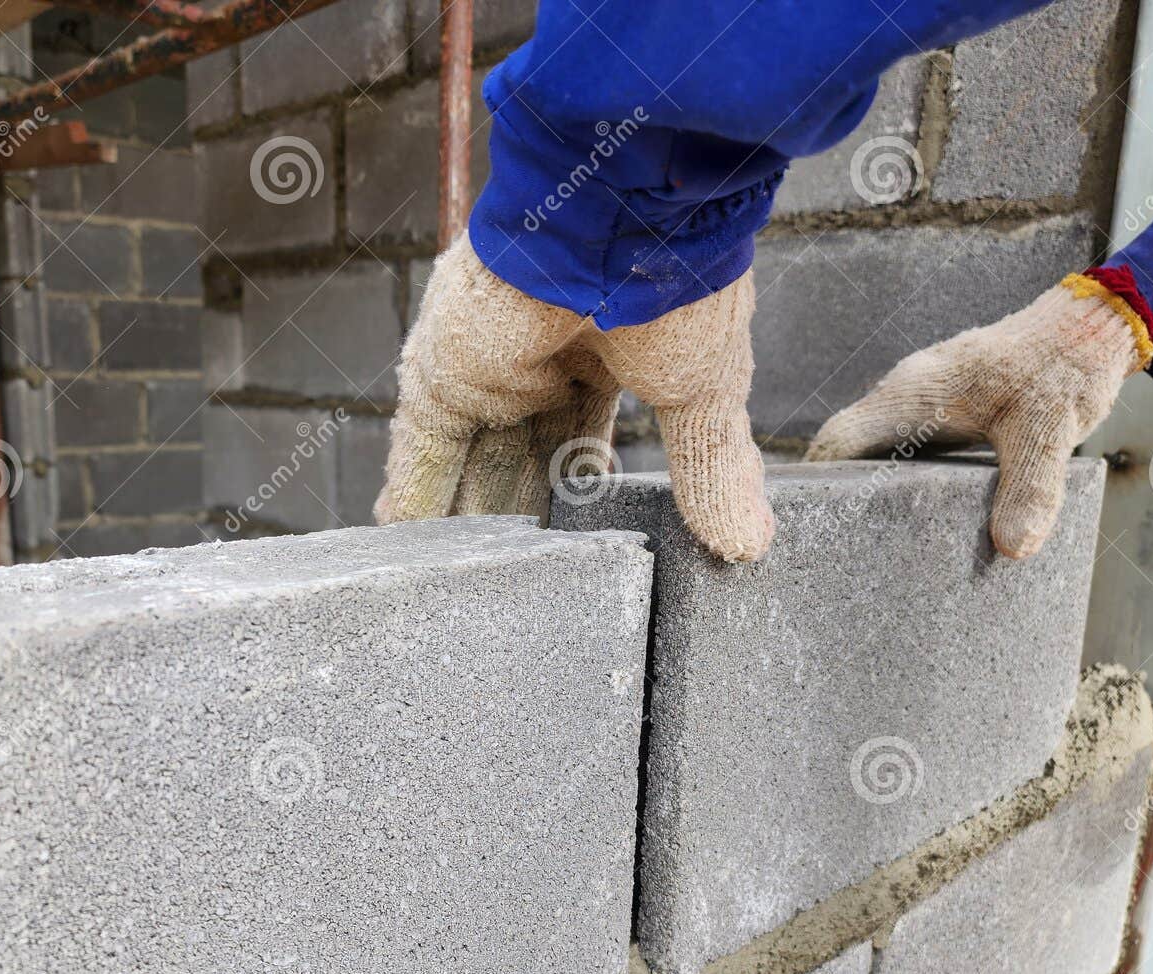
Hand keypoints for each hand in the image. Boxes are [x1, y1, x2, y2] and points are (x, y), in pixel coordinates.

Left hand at [374, 233, 775, 562]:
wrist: (627, 216)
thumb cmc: (679, 283)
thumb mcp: (703, 392)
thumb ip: (712, 470)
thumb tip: (750, 545)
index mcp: (601, 345)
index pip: (579, 434)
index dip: (574, 486)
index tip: (574, 542)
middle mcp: (537, 351)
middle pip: (519, 451)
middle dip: (514, 510)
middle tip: (509, 577)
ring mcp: (486, 359)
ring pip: (469, 455)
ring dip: (462, 513)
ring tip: (454, 579)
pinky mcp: (446, 371)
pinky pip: (424, 445)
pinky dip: (415, 493)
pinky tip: (402, 541)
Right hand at [806, 276, 1151, 557]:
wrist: (1091, 323)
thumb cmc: (1064, 366)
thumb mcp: (1051, 431)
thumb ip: (1030, 490)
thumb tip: (1014, 549)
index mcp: (915, 393)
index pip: (839, 439)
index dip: (816, 481)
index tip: (808, 522)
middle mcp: (906, 390)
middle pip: (846, 443)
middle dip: (834, 489)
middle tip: (833, 540)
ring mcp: (920, 393)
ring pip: (871, 440)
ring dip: (863, 479)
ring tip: (863, 532)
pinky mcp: (939, 401)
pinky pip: (897, 437)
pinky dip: (891, 469)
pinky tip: (908, 504)